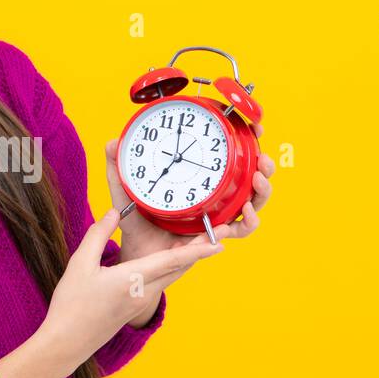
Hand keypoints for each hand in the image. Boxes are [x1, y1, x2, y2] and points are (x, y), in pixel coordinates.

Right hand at [36, 208, 221, 371]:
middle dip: (200, 252)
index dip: (198, 250)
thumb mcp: (79, 264)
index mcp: (132, 280)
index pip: (172, 261)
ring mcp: (140, 302)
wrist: (66, 343)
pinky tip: (170, 261)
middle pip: (178, 269)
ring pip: (170, 277)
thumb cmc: (70, 304)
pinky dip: (171, 269)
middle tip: (220, 234)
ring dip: (186, 261)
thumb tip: (114, 212)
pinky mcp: (134, 308)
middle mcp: (142, 292)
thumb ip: (98, 235)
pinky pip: (160, 284)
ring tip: (201, 244)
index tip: (220, 241)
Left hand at [104, 121, 275, 260]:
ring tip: (257, 184)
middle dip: (264, 166)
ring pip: (254, 202)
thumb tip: (113, 142)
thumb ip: (118, 166)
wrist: (135, 252)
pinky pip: (238, 231)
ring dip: (261, 193)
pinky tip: (237, 218)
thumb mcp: (125, 188)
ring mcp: (218, 214)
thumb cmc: (135, 219)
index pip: (231, 153)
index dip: (248, 138)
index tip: (255, 125)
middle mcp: (215, 193)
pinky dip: (242, 224)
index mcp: (200, 175)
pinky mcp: (215, 236)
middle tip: (262, 160)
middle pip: (252, 176)